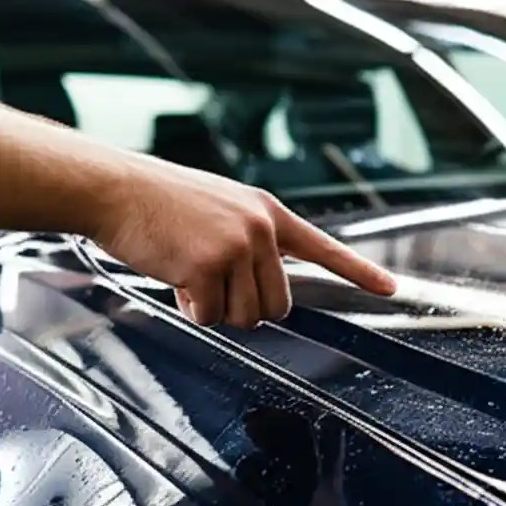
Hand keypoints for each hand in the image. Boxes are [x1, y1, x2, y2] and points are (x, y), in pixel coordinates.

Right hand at [87, 158, 395, 327]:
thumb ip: (251, 241)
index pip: (323, 247)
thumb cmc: (159, 202)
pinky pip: (211, 317)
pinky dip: (191, 308)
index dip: (359, 272)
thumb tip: (263, 291)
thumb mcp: (220, 209)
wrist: (115, 188)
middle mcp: (260, 229)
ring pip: (246, 316)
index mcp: (267, 212)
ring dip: (216, 309)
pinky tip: (174, 277)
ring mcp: (236, 247)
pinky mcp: (207, 266)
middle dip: (245, 305)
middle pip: (277, 304)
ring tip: (189, 272)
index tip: (391, 288)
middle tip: (212, 283)